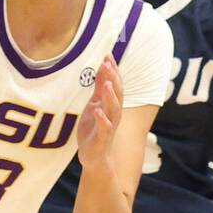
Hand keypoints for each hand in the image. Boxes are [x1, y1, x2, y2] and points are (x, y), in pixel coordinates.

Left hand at [76, 54, 121, 170]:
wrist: (94, 157)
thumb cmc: (94, 130)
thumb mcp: (95, 105)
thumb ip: (99, 88)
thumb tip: (103, 68)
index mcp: (111, 105)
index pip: (115, 84)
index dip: (112, 70)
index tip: (107, 55)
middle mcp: (113, 114)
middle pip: (118, 94)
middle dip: (114, 78)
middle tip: (108, 64)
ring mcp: (109, 126)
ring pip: (114, 110)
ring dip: (111, 96)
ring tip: (107, 84)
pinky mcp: (102, 139)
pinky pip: (105, 128)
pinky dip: (102, 119)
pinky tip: (98, 110)